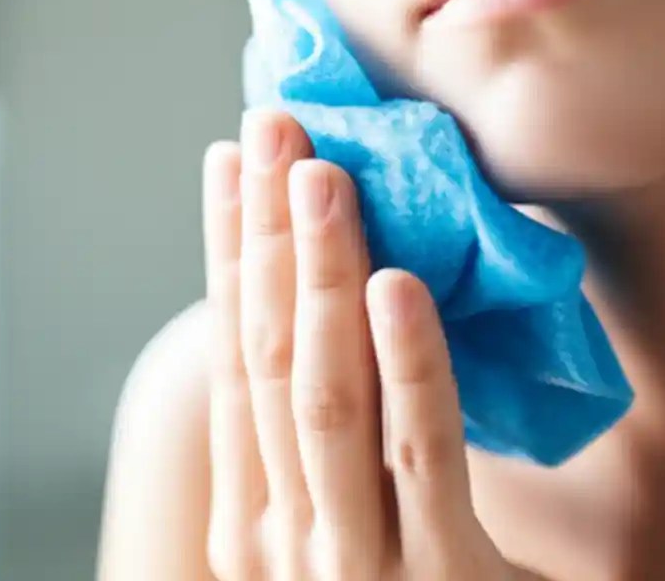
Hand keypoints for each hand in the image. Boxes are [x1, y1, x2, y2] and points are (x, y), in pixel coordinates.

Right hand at [201, 109, 534, 579]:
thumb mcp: (346, 517)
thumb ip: (332, 435)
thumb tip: (334, 296)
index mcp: (249, 512)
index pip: (231, 355)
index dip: (228, 250)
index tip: (230, 160)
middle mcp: (278, 534)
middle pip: (264, 356)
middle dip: (266, 234)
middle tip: (275, 128)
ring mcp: (348, 560)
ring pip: (324, 392)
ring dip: (318, 275)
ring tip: (324, 177)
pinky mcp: (436, 578)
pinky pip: (418, 454)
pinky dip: (408, 364)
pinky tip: (397, 284)